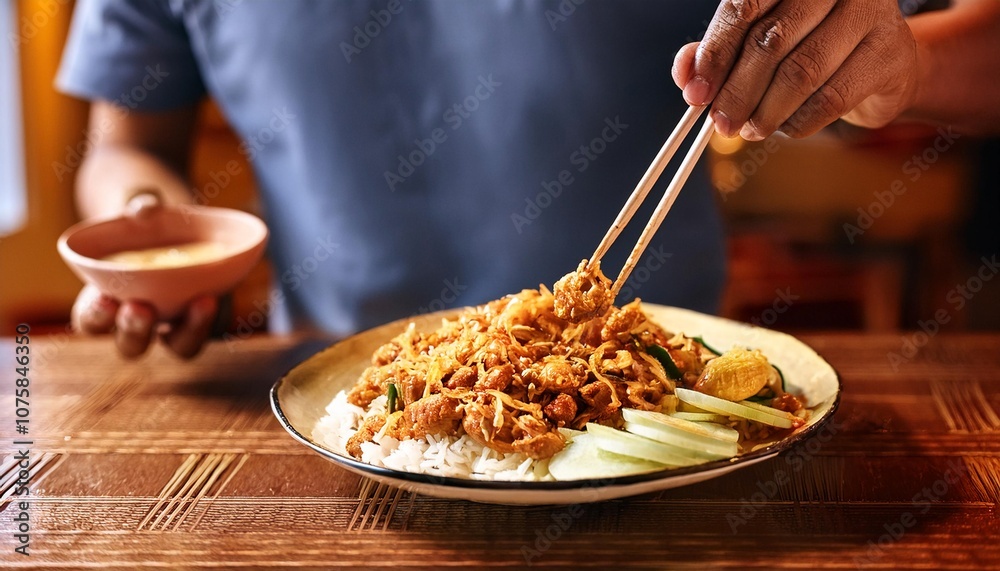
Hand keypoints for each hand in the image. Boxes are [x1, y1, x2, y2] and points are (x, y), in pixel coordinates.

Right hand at [69, 190, 218, 358]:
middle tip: (141, 307)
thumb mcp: (141, 211)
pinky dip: (211, 316)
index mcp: (107, 300)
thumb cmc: (149, 224)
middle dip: (134, 330)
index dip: (96, 316)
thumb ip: (139, 208)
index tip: (105, 298)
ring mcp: (177, 322)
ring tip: (200, 302)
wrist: (185, 228)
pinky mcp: (206, 316)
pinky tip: (215, 296)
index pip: (92, 321)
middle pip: (132, 345)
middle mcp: (141, 321)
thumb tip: (144, 209)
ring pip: (179, 346)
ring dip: (188, 331)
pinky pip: (208, 327)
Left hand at [672, 0, 918, 138]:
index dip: (715, 54)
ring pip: (800, 72)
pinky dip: (800, 121)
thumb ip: (719, 52)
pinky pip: (831, 98)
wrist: (879, 65)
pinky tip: (787, 127)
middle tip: (721, 123)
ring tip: (751, 130)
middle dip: (738, 91)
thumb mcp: (760, 41)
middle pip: (771, 41)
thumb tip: (686, 75)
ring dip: (766, 111)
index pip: (744, 7)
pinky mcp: (889, 53)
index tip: (696, 95)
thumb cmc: (810, 47)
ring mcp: (868, 13)